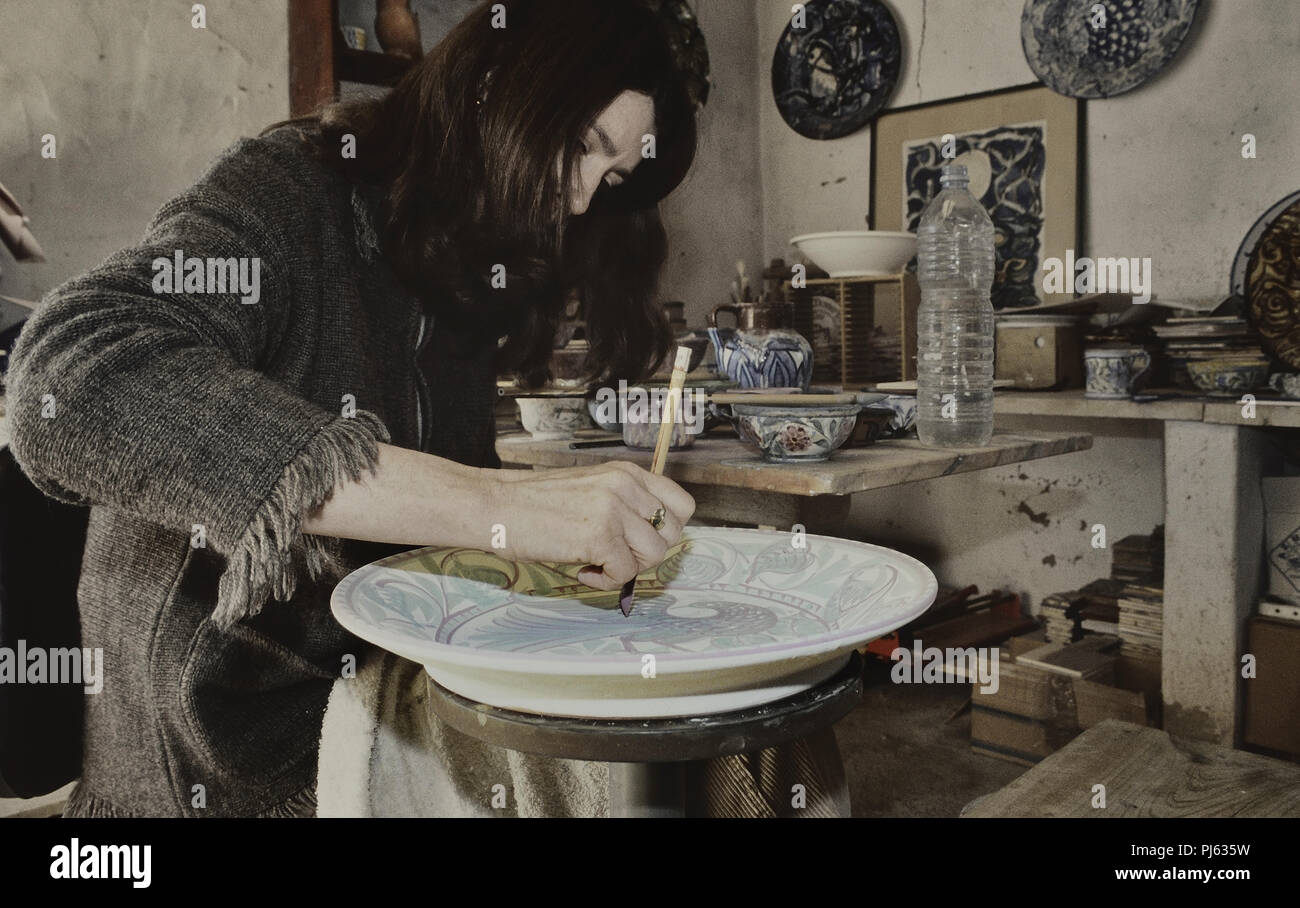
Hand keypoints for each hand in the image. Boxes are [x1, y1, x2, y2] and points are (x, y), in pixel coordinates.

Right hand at [489, 462, 694, 589]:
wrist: (495, 506)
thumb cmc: (535, 503)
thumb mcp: (591, 488)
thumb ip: (623, 503)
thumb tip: (650, 538)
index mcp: (627, 473)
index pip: (681, 504)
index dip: (667, 529)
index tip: (641, 540)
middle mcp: (625, 486)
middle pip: (671, 533)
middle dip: (646, 553)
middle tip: (615, 556)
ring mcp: (613, 510)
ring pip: (654, 554)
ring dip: (627, 567)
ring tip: (596, 564)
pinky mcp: (599, 536)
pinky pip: (625, 573)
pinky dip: (606, 581)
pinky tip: (583, 571)